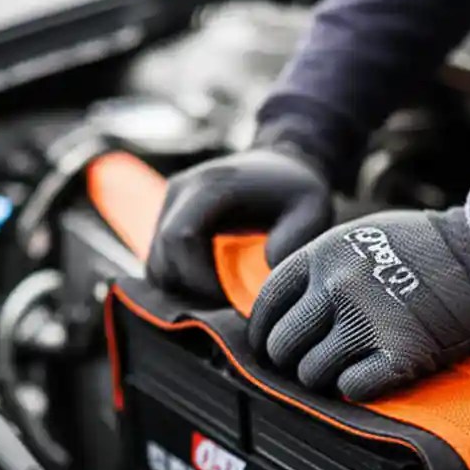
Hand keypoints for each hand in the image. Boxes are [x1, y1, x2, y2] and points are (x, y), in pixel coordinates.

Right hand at [146, 148, 330, 300]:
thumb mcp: (311, 210)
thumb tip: (263, 278)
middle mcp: (181, 190)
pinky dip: (183, 281)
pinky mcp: (168, 217)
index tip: (230, 302)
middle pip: (162, 256)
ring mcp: (170, 203)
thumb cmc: (298, 189)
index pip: (180, 238)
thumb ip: (291, 242)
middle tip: (228, 307)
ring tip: (223, 298)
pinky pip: (162, 260)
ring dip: (185, 289)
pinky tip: (214, 288)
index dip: (199, 279)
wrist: (283, 163)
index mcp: (211, 185)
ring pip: (157, 263)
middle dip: (191, 291)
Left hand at [247, 209, 469, 400]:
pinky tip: (374, 372)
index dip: (265, 333)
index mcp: (321, 256)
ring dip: (326, 378)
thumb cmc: (422, 249)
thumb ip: (317, 268)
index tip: (276, 345)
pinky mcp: (399, 353)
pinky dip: (359, 387)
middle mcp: (337, 287)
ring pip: (312, 373)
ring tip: (350, 366)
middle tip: (314, 362)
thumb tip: (280, 311)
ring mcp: (367, 321)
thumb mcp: (357, 237)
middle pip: (283, 346)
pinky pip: (352, 388)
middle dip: (293, 361)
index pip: (266, 307)